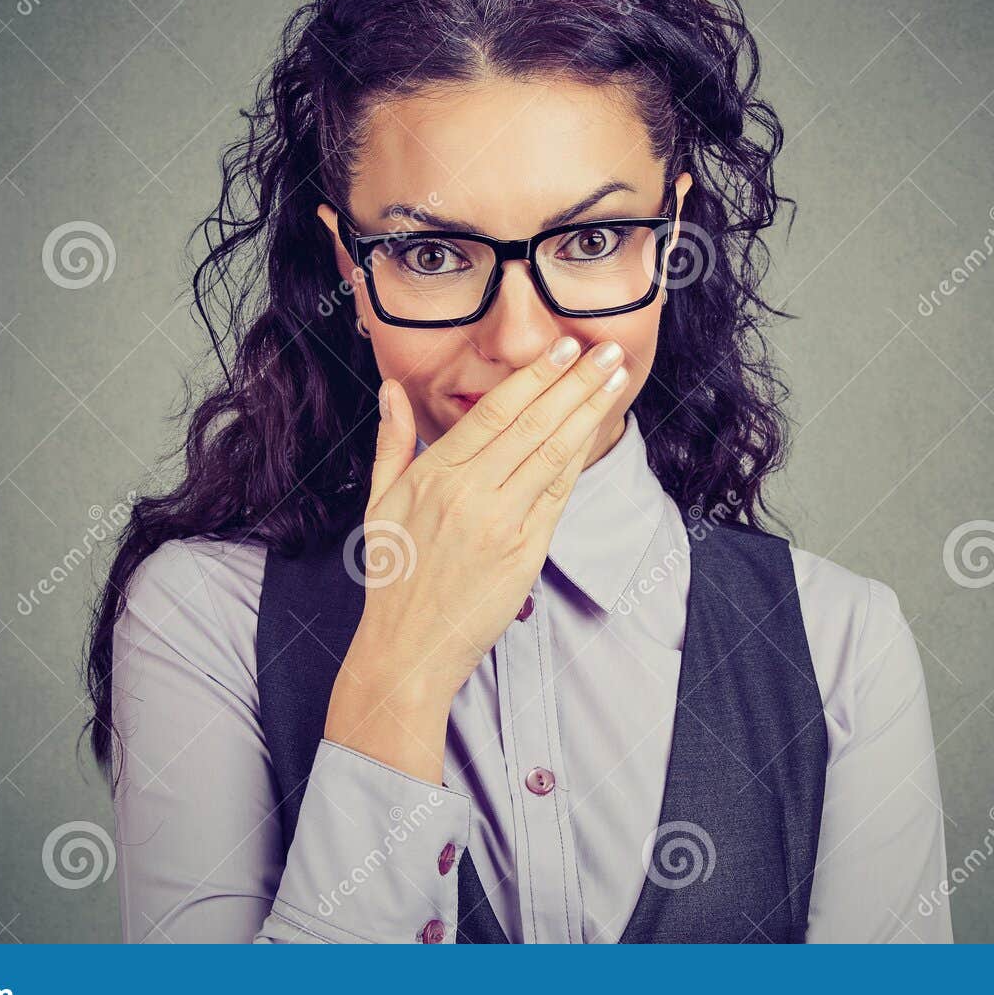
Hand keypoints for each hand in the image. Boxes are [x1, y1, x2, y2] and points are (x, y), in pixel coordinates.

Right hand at [323, 336, 629, 781]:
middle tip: (606, 350)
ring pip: (552, 455)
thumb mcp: (380, 502)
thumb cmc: (395, 573)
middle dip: (574, 383)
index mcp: (433, 475)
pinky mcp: (525, 553)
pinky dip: (579, 460)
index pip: (493, 413)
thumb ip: (392, 441)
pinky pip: (558, 496)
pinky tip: (596, 432)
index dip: (533, 377)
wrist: (409, 647)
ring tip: (613, 379)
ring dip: (588, 412)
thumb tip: (392, 388)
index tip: (562, 347)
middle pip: (532, 425)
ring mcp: (500, 523)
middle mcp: (469, 494)